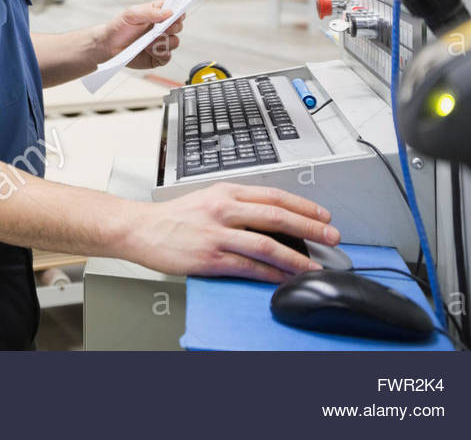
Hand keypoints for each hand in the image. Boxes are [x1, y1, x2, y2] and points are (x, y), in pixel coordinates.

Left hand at [94, 0, 184, 68]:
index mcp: (158, 14)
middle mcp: (162, 28)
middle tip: (162, 28)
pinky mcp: (158, 57)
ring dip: (164, 41)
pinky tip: (149, 50)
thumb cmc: (119, 27)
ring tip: (149, 41)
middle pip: (178, 26)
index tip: (177, 14)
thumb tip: (169, 12)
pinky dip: (160, 53)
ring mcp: (161, 43)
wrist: (109, 45)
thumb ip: (150, 11)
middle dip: (172, 27)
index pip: (175, 10)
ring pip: (175, 42)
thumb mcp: (131, 14)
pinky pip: (167, 57)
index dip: (179, 12)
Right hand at [117, 182, 339, 281]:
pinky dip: (271, 273)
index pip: (274, 196)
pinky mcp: (210, 257)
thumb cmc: (172, 217)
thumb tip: (271, 217)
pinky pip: (249, 266)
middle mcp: (223, 209)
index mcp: (225, 191)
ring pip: (267, 244)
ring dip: (296, 257)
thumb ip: (236, 204)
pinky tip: (284, 278)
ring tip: (314, 266)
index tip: (323, 216)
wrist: (139, 229)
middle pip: (277, 216)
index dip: (303, 206)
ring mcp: (217, 234)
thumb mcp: (206, 198)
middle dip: (310, 228)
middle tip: (331, 237)